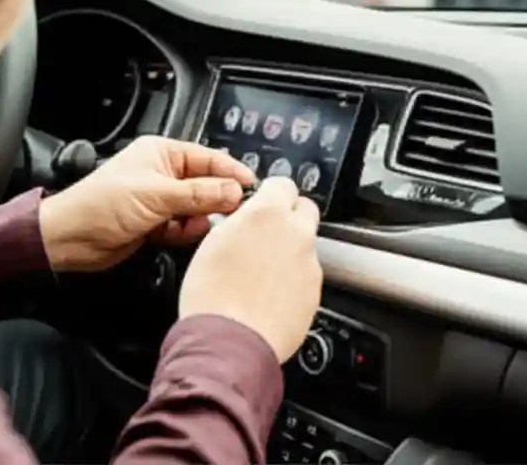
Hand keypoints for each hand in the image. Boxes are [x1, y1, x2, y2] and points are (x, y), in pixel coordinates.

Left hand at [38, 136, 255, 271]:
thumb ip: (199, 194)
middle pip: (207, 185)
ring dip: (197, 220)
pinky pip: (184, 227)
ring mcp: (160, 200)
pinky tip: (171, 236)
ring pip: (198, 209)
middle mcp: (163, 173)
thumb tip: (235, 190)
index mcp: (162, 153)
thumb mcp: (155, 195)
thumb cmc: (100, 205)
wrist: (69, 239)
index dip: (232, 173)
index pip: (209, 159)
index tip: (253, 187)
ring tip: (186, 226)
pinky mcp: (155, 224)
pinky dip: (183, 233)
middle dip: (216, 200)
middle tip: (229, 213)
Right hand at [178, 177, 322, 361]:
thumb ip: (240, 222)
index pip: (283, 183)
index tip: (263, 202)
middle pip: (305, 209)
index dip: (271, 193)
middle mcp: (296, 234)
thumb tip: (246, 219)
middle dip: (289, 216)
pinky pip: (307, 276)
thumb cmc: (211, 296)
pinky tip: (269, 294)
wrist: (228, 342)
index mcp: (268, 214)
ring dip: (290, 251)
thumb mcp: (213, 242)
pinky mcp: (315, 293)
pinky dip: (293, 280)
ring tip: (261, 273)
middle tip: (266, 233)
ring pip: (306, 245)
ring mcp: (309, 264)